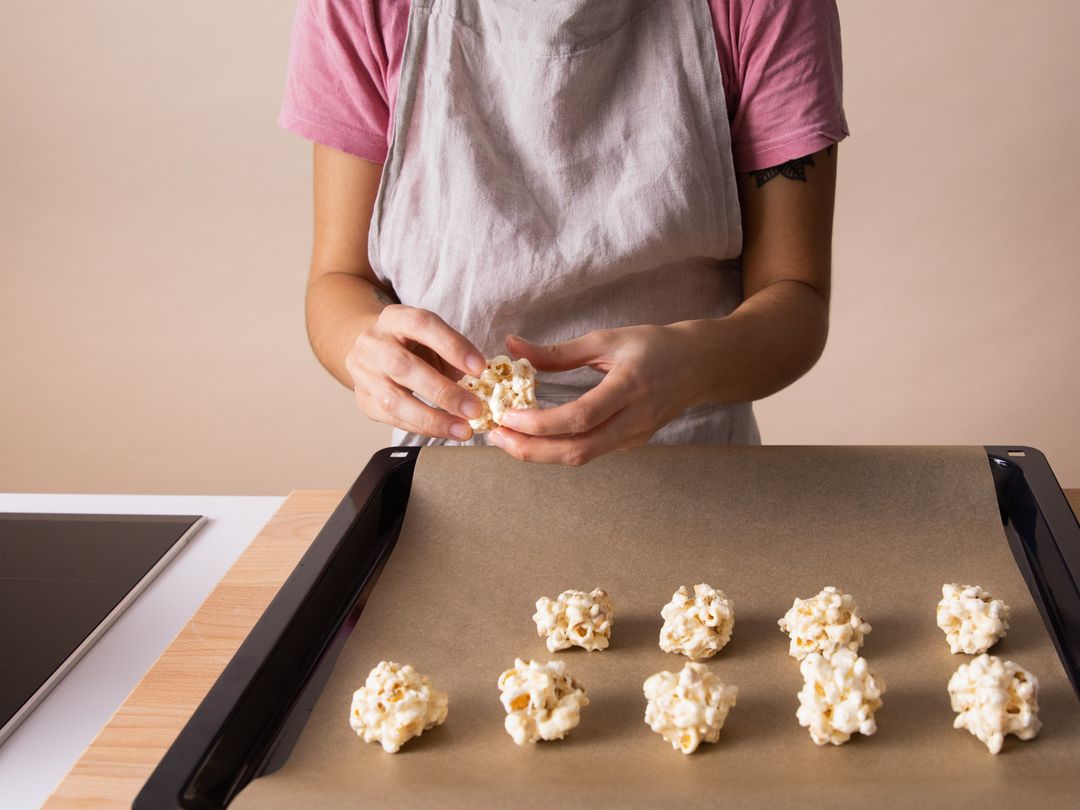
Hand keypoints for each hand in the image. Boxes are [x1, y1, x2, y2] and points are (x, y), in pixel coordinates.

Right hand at [347, 304, 486, 439]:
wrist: (369, 350)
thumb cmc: (410, 344)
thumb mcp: (430, 337)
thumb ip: (453, 353)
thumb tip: (483, 380)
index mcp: (395, 318)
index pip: (422, 325)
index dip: (452, 346)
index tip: (479, 368)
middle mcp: (373, 344)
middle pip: (403, 367)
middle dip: (443, 392)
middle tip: (474, 409)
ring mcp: (363, 373)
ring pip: (393, 400)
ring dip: (432, 419)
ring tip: (462, 430)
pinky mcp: (363, 400)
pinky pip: (392, 419)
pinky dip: (422, 428)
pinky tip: (444, 431)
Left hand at [489, 325, 706, 465]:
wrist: (699, 366)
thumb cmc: (654, 346)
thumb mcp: (607, 339)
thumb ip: (558, 351)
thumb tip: (512, 347)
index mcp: (630, 386)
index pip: (581, 417)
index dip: (541, 423)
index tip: (507, 415)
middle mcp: (634, 418)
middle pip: (578, 450)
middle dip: (530, 449)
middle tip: (495, 436)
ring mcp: (634, 436)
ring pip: (581, 457)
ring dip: (539, 453)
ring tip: (506, 438)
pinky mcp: (630, 443)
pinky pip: (588, 452)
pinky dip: (556, 448)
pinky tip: (533, 436)